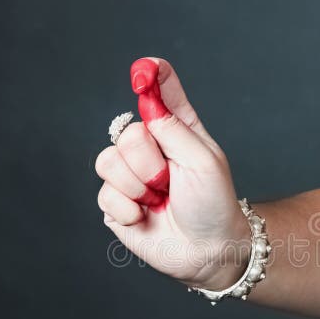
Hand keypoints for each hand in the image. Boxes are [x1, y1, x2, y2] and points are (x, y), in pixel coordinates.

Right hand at [96, 57, 249, 289]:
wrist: (208, 250)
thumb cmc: (214, 203)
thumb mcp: (202, 160)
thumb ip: (173, 126)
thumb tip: (148, 90)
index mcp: (176, 129)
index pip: (158, 91)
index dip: (150, 75)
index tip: (144, 69)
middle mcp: (150, 148)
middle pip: (127, 132)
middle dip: (147, 161)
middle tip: (168, 180)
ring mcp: (130, 175)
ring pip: (108, 161)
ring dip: (137, 186)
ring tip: (159, 200)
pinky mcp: (116, 204)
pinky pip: (104, 194)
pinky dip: (128, 208)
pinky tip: (146, 216)